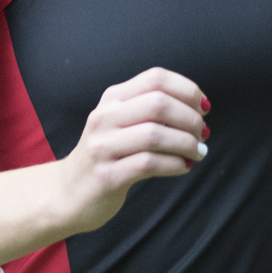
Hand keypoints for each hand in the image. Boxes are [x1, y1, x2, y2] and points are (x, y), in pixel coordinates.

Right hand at [56, 67, 208, 234]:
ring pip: (155, 134)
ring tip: (198, 152)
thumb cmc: (107, 155)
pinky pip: (149, 164)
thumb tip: (198, 108)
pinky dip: (175, 164)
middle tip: (203, 134)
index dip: (187, 90)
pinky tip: (184, 167)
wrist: (67, 193)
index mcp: (112, 98)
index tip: (204, 108)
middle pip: (159, 104)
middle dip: (190, 119)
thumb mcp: (121, 122)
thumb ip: (150, 109)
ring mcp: (102, 147)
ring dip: (186, 143)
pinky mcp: (107, 176)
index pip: (156, 78)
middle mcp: (104, 117)